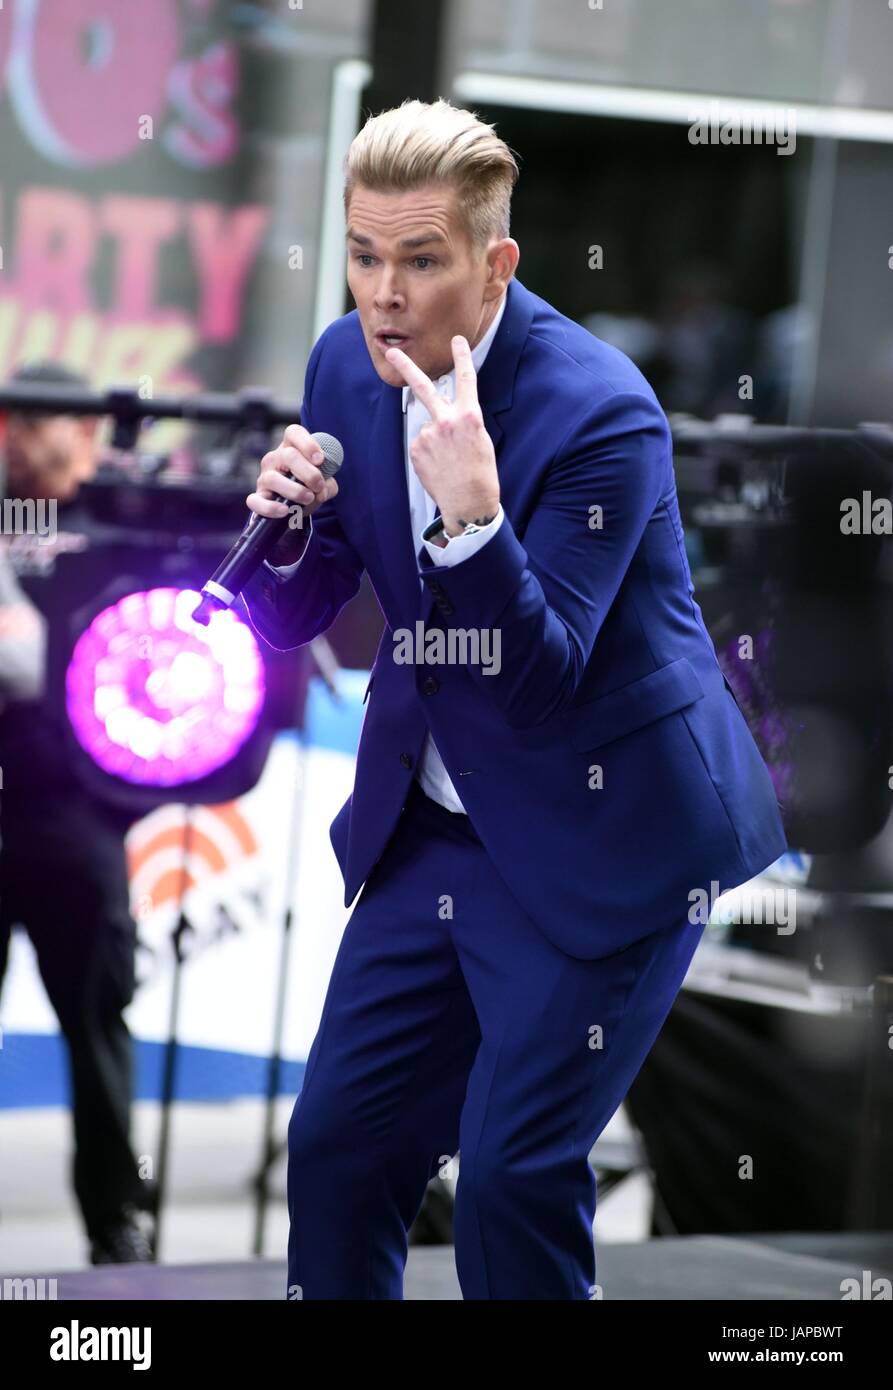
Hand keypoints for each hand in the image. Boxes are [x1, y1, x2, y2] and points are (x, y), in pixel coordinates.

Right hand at [247, 423, 338, 564]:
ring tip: (308, 498)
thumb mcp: (324, 483)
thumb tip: (322, 489)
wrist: (295, 509)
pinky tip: (285, 511)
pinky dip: (270, 507)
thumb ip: (327, 484)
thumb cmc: (309, 488)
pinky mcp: (258, 496)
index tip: (320, 459)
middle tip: (319, 486)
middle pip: (288, 455)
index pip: (294, 433)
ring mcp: (264, 477)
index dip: (308, 444)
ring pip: (273, 479)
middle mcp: (275, 458)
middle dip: (308, 473)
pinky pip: (256, 501)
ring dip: (294, 490)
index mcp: (291, 448)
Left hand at [385, 335, 498, 533]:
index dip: (462, 357)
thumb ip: (463, 420)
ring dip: (435, 440)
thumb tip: (445, 412)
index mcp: (470, 416)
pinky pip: (420, 445)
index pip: (466, 379)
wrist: (469, 503)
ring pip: (427, 427)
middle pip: (423, 386)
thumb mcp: (481, 440)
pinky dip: (427, 454)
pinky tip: (438, 466)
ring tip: (448, 460)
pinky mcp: (416, 449)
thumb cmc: (480, 474)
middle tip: (391, 352)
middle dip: (406, 366)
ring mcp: (429, 435)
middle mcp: (447, 421)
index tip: (456, 341)